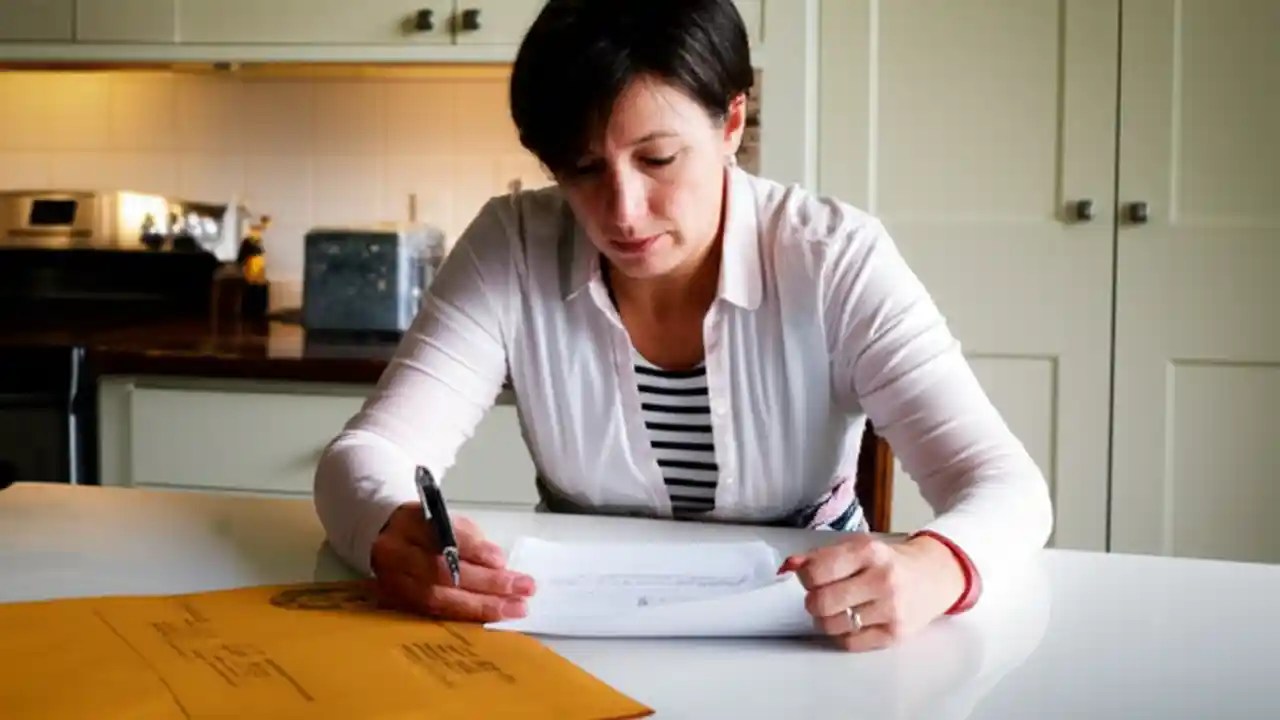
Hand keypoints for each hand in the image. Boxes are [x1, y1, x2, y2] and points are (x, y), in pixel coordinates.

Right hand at [370, 502, 535, 621]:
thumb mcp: (449, 520)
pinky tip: (493, 616)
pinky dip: (467, 616)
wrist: (389, 541)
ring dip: (482, 606)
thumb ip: (470, 539)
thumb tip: (497, 565)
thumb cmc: (428, 529)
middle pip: (442, 573)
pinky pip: (436, 615)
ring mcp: (393, 582)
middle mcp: (395, 554)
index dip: (473, 550)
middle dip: (487, 584)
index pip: (442, 538)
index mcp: (409, 522)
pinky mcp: (399, 604)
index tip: (502, 560)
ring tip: (515, 608)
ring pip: (439, 599)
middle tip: (522, 589)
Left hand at [779, 533, 964, 651]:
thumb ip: (821, 556)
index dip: (806, 577)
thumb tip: (789, 566)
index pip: (816, 571)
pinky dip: (842, 634)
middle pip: (821, 602)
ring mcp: (891, 609)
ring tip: (836, 608)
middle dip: (813, 601)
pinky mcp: (895, 634)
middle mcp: (882, 580)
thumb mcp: (858, 547)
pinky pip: (849, 643)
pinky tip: (851, 621)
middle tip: (821, 596)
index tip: (812, 577)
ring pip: (832, 625)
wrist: (934, 576)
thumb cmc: (888, 561)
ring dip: (825, 619)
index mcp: (869, 552)